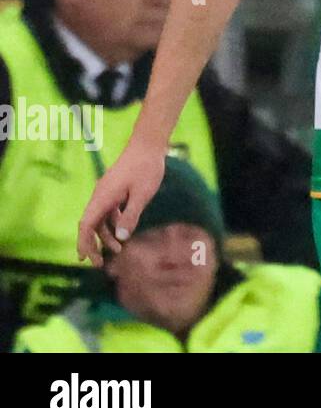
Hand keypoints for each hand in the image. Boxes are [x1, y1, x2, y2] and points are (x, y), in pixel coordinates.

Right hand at [77, 141, 166, 267]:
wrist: (148, 144)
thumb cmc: (147, 168)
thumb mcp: (142, 194)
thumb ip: (131, 215)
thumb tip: (121, 237)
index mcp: (103, 196)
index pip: (86, 224)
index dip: (84, 243)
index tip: (85, 259)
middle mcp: (100, 195)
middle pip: (89, 224)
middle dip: (92, 245)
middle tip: (99, 264)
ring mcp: (106, 192)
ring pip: (99, 219)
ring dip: (105, 235)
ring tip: (118, 250)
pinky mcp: (114, 189)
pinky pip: (107, 211)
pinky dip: (112, 223)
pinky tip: (122, 232)